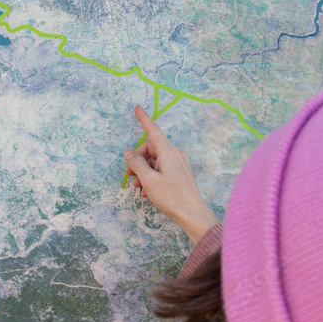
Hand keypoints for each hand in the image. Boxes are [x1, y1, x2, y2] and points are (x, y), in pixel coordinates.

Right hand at [122, 104, 220, 243]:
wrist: (192, 214)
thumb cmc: (172, 196)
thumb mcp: (148, 180)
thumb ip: (137, 163)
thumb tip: (129, 152)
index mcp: (168, 151)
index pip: (153, 130)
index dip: (144, 119)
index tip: (137, 107)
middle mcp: (175, 154)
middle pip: (151, 149)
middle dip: (138, 160)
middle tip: (130, 175)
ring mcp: (179, 163)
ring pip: (155, 161)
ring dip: (144, 172)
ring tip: (139, 187)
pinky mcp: (181, 173)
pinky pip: (162, 169)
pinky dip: (153, 177)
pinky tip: (148, 192)